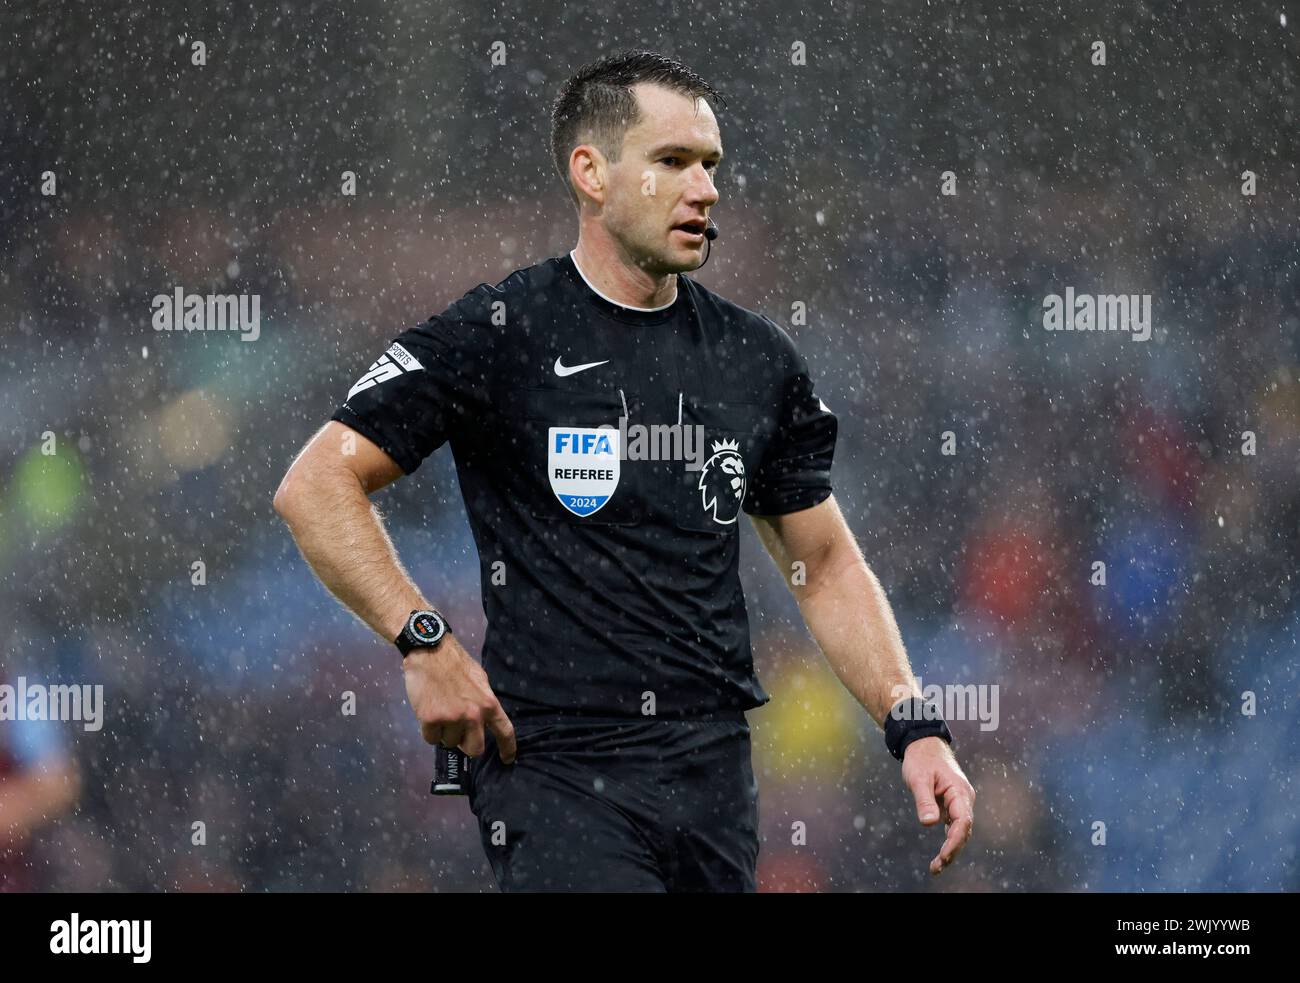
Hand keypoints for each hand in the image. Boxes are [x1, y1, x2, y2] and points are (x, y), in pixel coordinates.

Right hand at [402, 638, 516, 762]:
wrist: (430, 651)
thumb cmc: (455, 663)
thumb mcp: (479, 680)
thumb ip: (482, 702)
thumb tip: (482, 719)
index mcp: (488, 703)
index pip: (504, 731)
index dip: (508, 748)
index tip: (508, 760)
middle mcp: (473, 715)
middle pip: (474, 749)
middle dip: (466, 745)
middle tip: (458, 733)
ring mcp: (452, 719)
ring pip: (449, 743)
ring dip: (444, 733)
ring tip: (440, 711)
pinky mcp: (431, 720)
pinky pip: (431, 738)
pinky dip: (429, 730)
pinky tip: (428, 712)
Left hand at [901, 736, 974, 875]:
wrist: (923, 744)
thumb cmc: (921, 759)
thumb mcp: (918, 778)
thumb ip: (924, 800)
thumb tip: (929, 823)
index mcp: (959, 791)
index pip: (962, 823)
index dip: (954, 842)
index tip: (942, 857)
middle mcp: (964, 798)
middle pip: (963, 830)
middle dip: (952, 851)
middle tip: (936, 867)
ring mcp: (959, 802)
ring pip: (960, 830)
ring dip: (951, 848)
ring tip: (936, 866)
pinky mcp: (952, 804)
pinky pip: (954, 825)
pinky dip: (949, 840)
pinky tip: (941, 855)